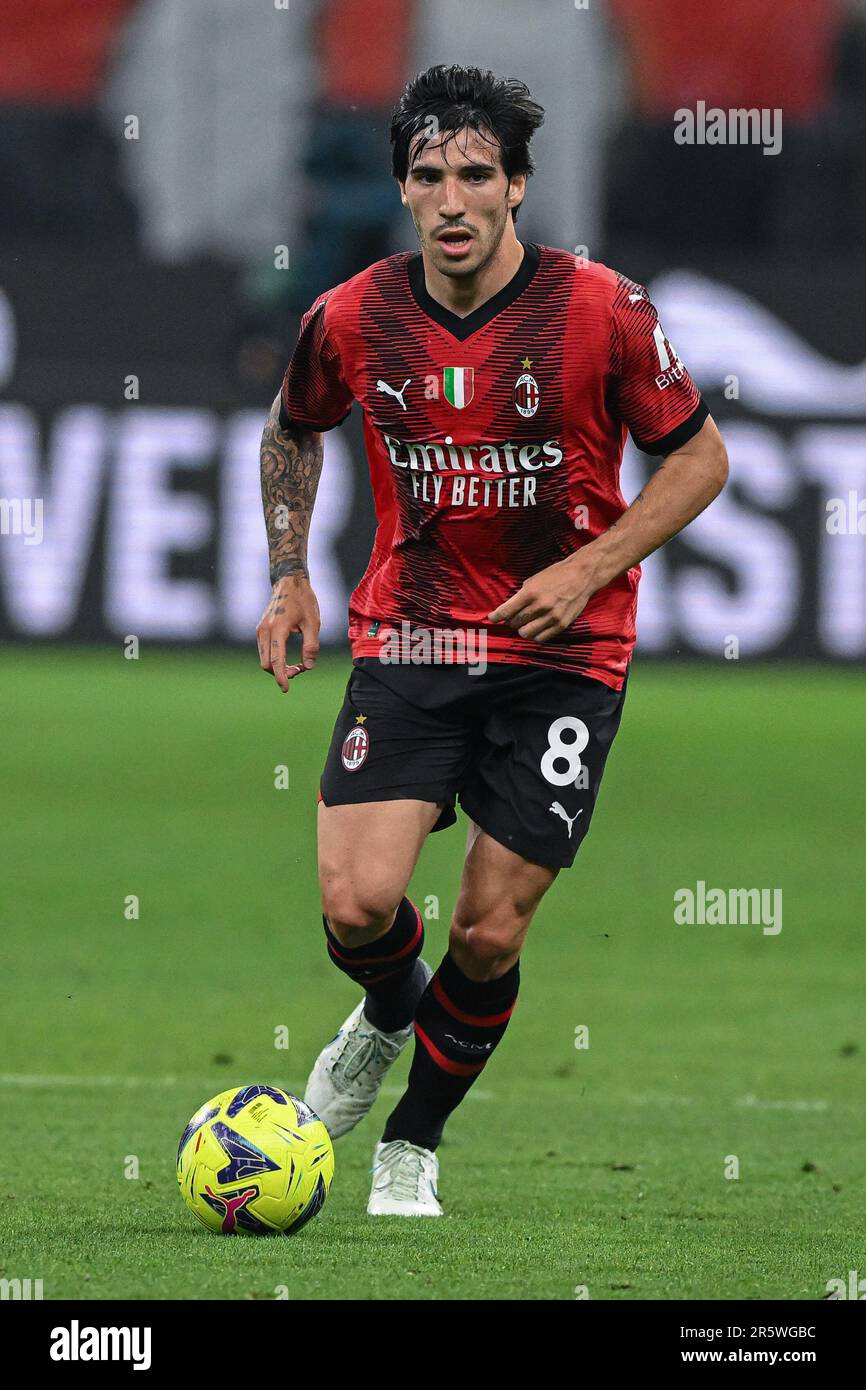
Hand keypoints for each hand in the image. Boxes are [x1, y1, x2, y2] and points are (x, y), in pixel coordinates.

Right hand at [256, 575, 319, 691]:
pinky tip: (288, 658)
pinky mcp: (261, 630)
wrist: (289, 582)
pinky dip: (275, 659)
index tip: (286, 689)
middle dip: (282, 672)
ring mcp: (260, 630)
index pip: (276, 659)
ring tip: (298, 665)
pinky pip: (265, 652)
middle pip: (267, 663)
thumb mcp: (313, 622)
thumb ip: (311, 646)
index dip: (281, 676)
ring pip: (264, 659)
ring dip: (278, 667)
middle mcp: (264, 630)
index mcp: (277, 628)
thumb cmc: (303, 600)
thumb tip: (308, 667)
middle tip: (301, 669)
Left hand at [487, 554, 597, 642]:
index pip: (506, 611)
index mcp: (530, 593)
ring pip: (526, 633)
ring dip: (522, 630)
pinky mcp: (561, 624)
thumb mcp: (534, 580)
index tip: (492, 619)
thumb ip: (522, 595)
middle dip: (511, 622)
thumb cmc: (556, 575)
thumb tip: (511, 608)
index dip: (496, 617)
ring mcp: (552, 617)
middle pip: (515, 623)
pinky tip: (536, 628)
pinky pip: (541, 638)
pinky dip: (535, 635)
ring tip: (525, 624)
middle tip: (513, 618)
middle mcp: (540, 606)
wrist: (582, 576)